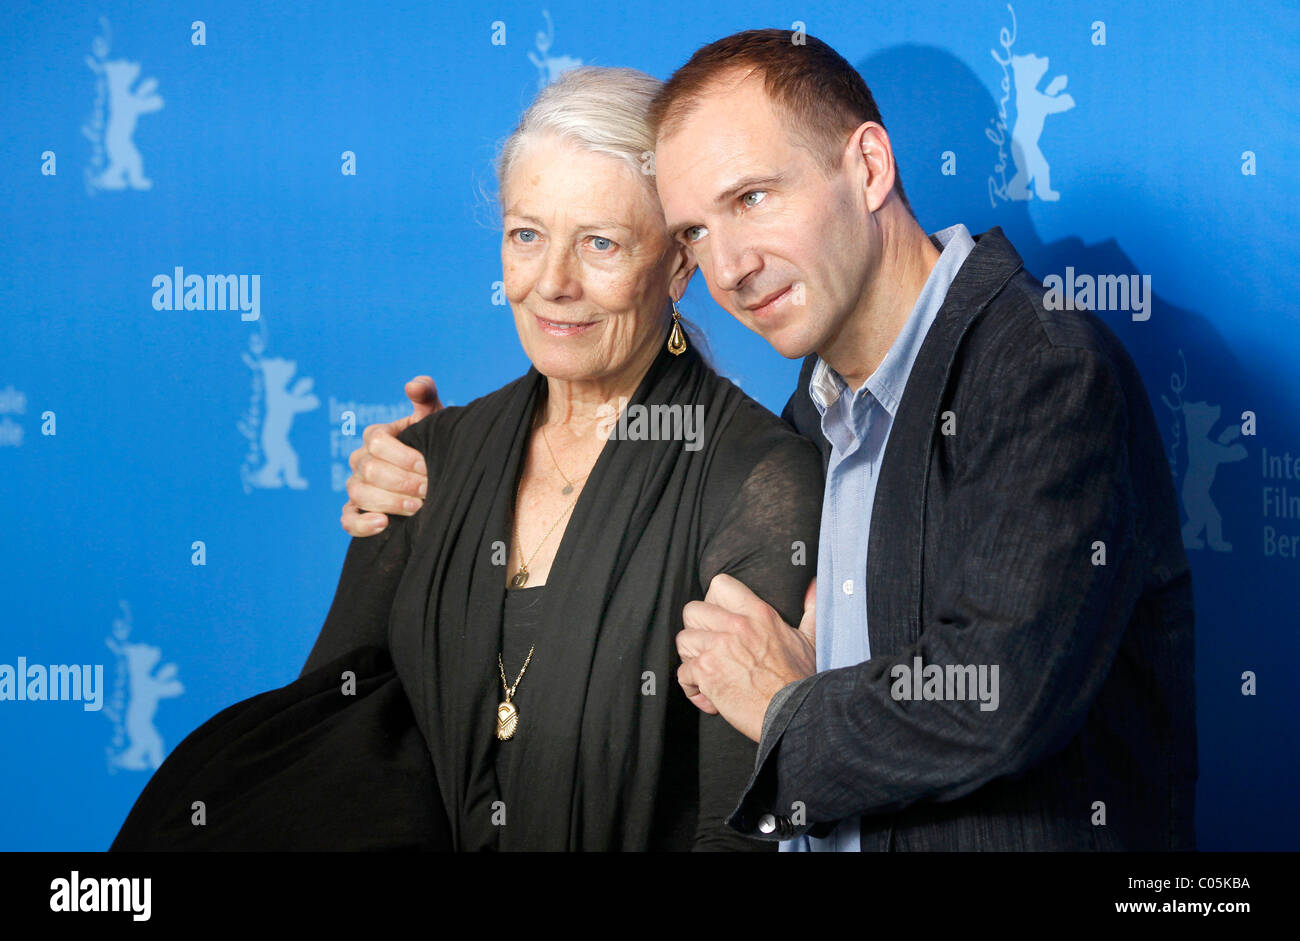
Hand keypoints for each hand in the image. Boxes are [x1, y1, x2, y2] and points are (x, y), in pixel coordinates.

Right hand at [340, 376, 441, 535]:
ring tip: (417, 507)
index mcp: (376, 436)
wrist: (439, 475)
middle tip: (429, 490)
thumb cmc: (433, 444)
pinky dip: (361, 524)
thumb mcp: (434, 420)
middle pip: (370, 470)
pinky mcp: (357, 511)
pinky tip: (383, 524)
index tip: (428, 466)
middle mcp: (361, 460)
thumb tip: (413, 385)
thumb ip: (426, 397)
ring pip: (358, 493)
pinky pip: (347, 520)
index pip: (377, 442)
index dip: (403, 456)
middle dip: (403, 481)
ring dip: (389, 502)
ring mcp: (356, 486)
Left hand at [675, 574, 816, 741]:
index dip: (713, 601)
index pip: (720, 585)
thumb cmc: (803, 681)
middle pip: (692, 611)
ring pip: (683, 641)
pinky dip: (692, 689)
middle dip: (696, 630)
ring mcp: (718, 648)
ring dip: (692, 659)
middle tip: (709, 648)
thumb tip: (813, 586)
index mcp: (758, 613)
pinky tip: (710, 698)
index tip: (719, 619)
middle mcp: (735, 625)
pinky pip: (683, 674)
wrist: (795, 714)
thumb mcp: (811, 638)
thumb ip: (810, 609)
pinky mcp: (706, 673)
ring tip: (708, 673)